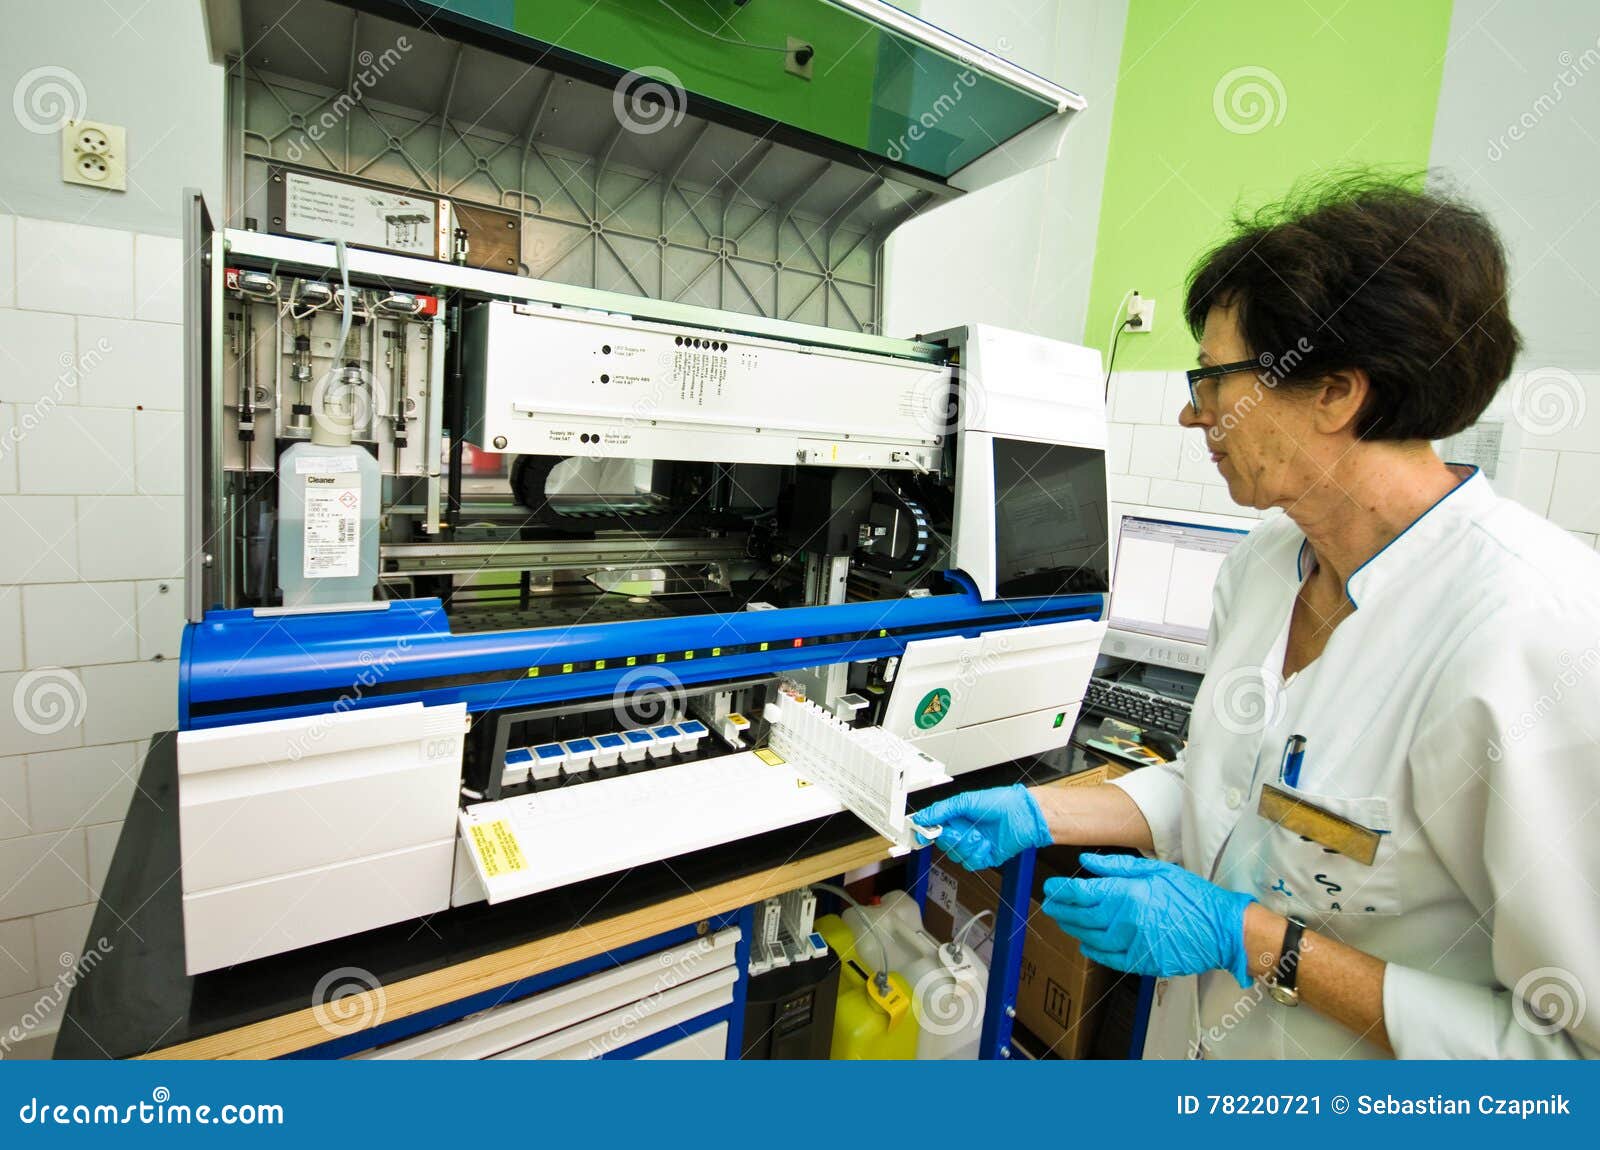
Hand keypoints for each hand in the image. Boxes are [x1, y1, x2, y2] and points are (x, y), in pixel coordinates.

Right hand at [911, 784, 1052, 870]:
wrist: (1023, 816)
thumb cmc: (1000, 803)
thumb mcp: (966, 801)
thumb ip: (942, 809)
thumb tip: (922, 816)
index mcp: (957, 817)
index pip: (935, 828)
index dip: (927, 831)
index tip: (922, 833)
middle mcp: (964, 832)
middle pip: (944, 844)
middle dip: (954, 838)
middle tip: (963, 829)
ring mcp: (973, 845)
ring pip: (957, 855)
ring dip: (969, 845)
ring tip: (980, 834)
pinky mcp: (984, 857)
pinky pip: (971, 863)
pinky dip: (979, 854)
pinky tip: (987, 843)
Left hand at [1041, 853, 1256, 986]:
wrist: (1222, 929)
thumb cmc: (1193, 897)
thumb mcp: (1157, 870)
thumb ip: (1117, 867)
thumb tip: (1085, 862)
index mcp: (1129, 893)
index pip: (1083, 893)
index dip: (1061, 891)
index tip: (1050, 888)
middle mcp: (1127, 920)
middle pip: (1081, 917)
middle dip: (1061, 910)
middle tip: (1050, 904)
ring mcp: (1133, 944)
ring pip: (1091, 938)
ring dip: (1073, 929)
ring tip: (1064, 920)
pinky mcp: (1142, 962)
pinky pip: (1108, 958)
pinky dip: (1093, 951)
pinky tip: (1085, 944)